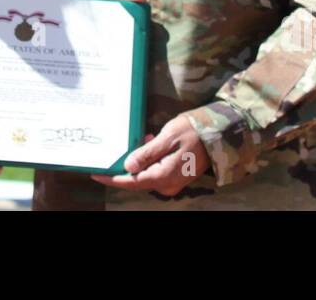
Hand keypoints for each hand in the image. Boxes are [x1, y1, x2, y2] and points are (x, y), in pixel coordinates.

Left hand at [90, 115, 209, 196]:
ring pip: (147, 174)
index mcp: (163, 176)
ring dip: (139, 160)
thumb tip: (128, 167)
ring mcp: (173, 182)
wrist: (220, 134)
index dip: (112, 178)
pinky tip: (152, 142)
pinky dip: (150, 159)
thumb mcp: (167, 137)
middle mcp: (167, 184)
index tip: (95, 174)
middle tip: (115, 150)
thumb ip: (147, 153)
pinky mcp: (177, 176)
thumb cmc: (193, 131)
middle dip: (125, 166)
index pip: (131, 181)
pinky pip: (157, 171)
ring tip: (142, 139)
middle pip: (137, 179)